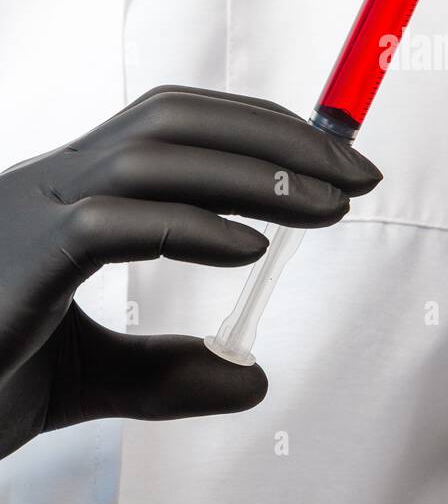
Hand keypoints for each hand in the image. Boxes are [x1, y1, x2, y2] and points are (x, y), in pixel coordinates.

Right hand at [0, 85, 380, 459]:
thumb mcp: (90, 380)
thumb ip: (164, 374)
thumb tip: (252, 377)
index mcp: (67, 194)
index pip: (173, 124)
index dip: (258, 129)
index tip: (333, 162)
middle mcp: (48, 185)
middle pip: (174, 122)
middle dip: (276, 136)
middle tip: (359, 174)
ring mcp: (28, 218)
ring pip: (152, 159)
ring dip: (253, 174)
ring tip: (328, 204)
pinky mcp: (19, 266)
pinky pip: (110, 226)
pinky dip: (189, 228)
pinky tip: (252, 249)